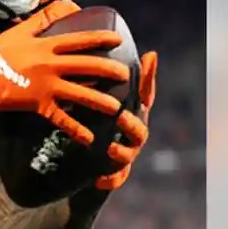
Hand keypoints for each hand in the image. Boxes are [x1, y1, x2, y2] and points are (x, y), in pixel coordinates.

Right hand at [0, 3, 130, 145]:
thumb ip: (42, 19)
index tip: (118, 40)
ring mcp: (46, 86)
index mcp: (46, 46)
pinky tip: (89, 138)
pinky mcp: (38, 104)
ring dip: (100, 101)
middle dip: (109, 70)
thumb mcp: (18, 31)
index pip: (79, 40)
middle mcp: (50, 65)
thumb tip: (62, 6)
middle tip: (125, 75)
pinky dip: (75, 129)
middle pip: (87, 66)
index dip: (100, 38)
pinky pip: (61, 118)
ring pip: (80, 93)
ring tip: (117, 108)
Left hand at [95, 51, 157, 190]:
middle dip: (132, 122)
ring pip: (129, 154)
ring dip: (122, 151)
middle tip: (120, 115)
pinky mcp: (112, 173)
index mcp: (128, 113)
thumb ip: (93, 79)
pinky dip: (110, 180)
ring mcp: (124, 153)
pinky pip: (116, 179)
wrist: (77, 167)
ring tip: (111, 148)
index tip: (149, 58)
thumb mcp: (87, 100)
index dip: (147, 78)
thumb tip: (94, 48)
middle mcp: (130, 133)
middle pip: (139, 127)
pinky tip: (99, 179)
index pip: (142, 95)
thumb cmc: (89, 126)